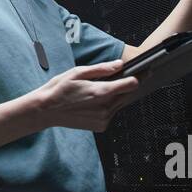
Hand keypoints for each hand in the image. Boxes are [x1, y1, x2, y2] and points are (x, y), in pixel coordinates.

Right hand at [31, 60, 147, 132]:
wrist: (46, 111)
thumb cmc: (59, 90)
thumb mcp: (78, 72)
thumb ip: (101, 69)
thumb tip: (119, 65)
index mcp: (100, 92)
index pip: (130, 84)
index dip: (139, 76)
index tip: (145, 71)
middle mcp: (105, 108)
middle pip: (128, 95)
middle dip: (130, 85)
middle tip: (133, 75)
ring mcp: (103, 119)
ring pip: (120, 104)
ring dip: (118, 96)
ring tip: (108, 87)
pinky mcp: (101, 126)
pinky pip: (112, 113)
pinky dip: (110, 106)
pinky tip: (99, 100)